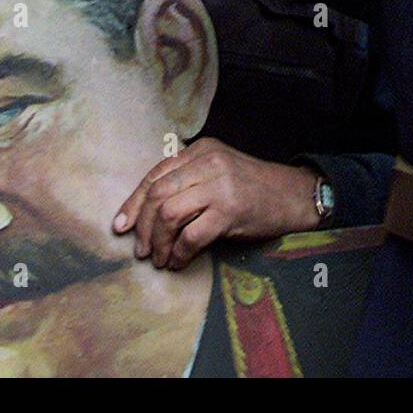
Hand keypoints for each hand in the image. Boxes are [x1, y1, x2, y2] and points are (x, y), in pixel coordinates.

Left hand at [113, 138, 320, 269]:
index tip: (121, 225)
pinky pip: (191, 236)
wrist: (291, 196)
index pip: (155, 174)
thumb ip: (187, 179)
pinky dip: (179, 253)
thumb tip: (145, 212)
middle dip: (143, 226)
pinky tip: (179, 261)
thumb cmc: (251, 187)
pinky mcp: (230, 211)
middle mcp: (208, 163)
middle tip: (141, 250)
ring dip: (159, 243)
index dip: (133, 202)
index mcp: (201, 150)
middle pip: (158, 194)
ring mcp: (220, 186)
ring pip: (170, 214)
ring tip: (159, 259)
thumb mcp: (217, 170)